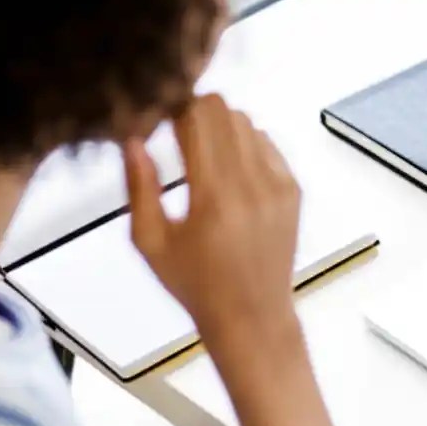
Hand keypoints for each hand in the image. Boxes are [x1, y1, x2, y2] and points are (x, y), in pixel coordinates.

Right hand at [123, 94, 301, 339]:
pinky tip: (230, 169)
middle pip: (222, 110)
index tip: (156, 120)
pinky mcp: (294, 191)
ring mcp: (279, 185)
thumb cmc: (195, 284)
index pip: (195, 118)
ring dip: (220, 126)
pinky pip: (268, 143)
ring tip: (201, 154)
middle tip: (175, 133)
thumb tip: (133, 137)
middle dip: (194, 112)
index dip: (171, 109)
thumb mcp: (151, 242)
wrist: (253, 316)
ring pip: (246, 122)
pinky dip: (245, 143)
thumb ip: (139, 187)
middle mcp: (252, 184)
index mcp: (214, 196)